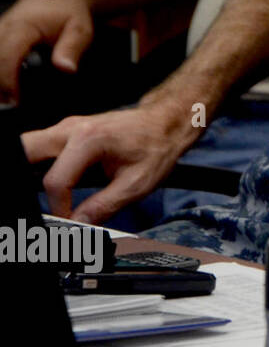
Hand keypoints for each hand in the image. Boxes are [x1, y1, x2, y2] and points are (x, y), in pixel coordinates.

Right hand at [0, 0, 94, 102]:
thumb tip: (66, 69)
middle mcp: (4, 28)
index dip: (7, 81)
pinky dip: (0, 69)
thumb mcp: (80, 29)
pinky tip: (6, 86)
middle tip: (12, 105)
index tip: (15, 101)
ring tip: (7, 99)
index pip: (7, 57)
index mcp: (22, 27)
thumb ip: (72, 48)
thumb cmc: (70, 11)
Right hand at [21, 99, 200, 222]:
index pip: (55, 180)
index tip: (68, 220)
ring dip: (33, 172)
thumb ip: (103, 206)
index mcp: (89, 140)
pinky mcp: (67, 133)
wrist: (166, 123)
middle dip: (26, 180)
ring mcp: (66, 128)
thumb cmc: (156, 147)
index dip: (59, 207)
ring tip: (56, 194)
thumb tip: (78, 223)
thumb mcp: (136, 184)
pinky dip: (42, 166)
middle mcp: (71, 129)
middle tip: (43, 203)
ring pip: (29, 147)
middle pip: (26, 152)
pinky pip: (41, 148)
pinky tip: (63, 182)